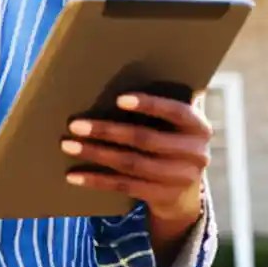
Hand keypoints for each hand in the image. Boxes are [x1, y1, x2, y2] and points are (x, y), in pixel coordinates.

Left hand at [62, 92, 210, 225]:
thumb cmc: (171, 141)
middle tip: (75, 125)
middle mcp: (196, 153)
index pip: (176, 112)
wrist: (185, 193)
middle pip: (145, 139)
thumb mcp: (176, 123)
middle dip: (107, 131)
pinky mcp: (162, 197)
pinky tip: (74, 175)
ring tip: (68, 145)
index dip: (149, 105)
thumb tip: (127, 69)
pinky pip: (124, 186)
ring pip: (131, 164)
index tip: (118, 99)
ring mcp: (181, 178)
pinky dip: (97, 180)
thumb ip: (165, 100)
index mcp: (199, 127)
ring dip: (96, 154)